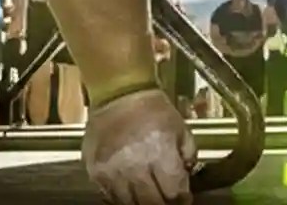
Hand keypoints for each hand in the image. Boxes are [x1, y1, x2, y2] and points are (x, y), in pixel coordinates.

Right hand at [83, 88, 196, 204]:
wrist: (119, 93)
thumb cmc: (152, 108)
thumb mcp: (180, 127)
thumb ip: (189, 154)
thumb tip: (187, 175)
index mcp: (160, 153)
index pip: (174, 192)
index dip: (182, 199)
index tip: (183, 198)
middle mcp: (135, 166)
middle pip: (152, 203)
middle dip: (163, 203)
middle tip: (167, 199)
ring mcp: (113, 171)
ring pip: (130, 204)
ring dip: (142, 202)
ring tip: (149, 196)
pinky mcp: (96, 172)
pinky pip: (110, 196)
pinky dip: (123, 197)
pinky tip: (131, 190)